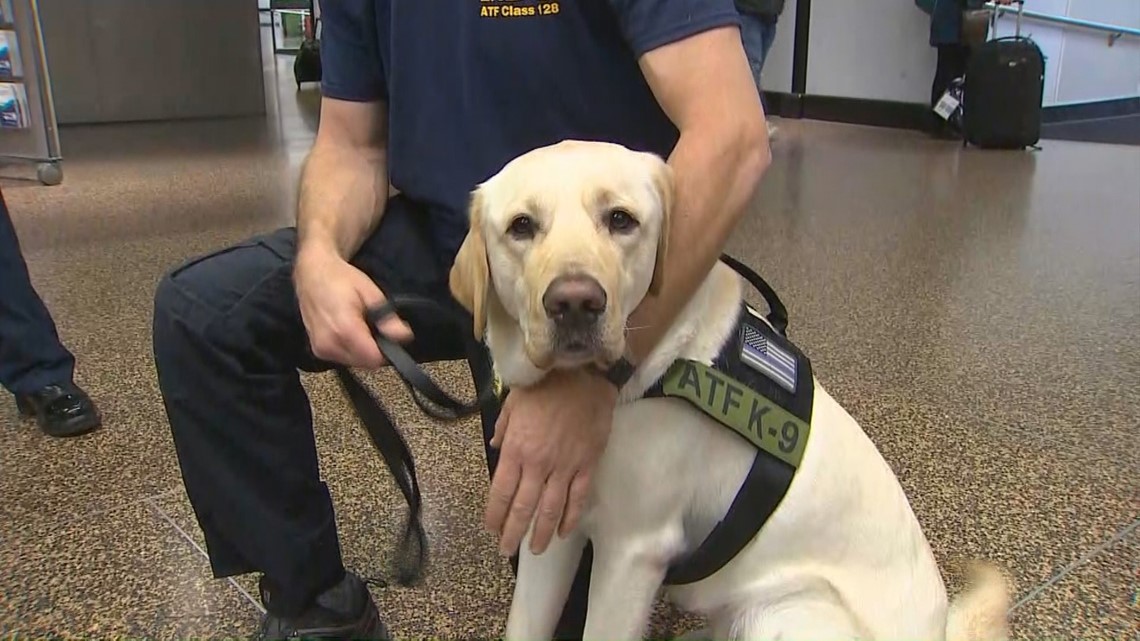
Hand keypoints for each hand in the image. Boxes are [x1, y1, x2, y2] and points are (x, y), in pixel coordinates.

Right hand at [294, 245, 412, 367]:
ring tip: (361, 326)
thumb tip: (404, 336)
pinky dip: (350, 349)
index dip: (387, 350)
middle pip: (365, 363)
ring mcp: (321, 348)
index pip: (374, 359)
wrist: (312, 273)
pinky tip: (349, 331)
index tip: (391, 337)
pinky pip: (342, 358)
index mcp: (344, 329)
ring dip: (363, 350)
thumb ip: (386, 318)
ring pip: (355, 362)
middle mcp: (329, 343)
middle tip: (375, 327)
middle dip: (375, 349)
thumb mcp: (370, 292)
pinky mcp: (317, 350)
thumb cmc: (340, 278)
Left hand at [485, 368, 617, 556]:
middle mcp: (538, 464)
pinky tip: (563, 531)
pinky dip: (570, 517)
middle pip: (524, 507)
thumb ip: (503, 427)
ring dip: (541, 533)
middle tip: (507, 550)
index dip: (495, 514)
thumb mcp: (513, 402)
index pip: (501, 492)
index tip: (491, 529)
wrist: (583, 375)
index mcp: (516, 449)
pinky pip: (578, 497)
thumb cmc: (545, 386)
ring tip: (536, 549)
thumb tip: (495, 445)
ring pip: (551, 509)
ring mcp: (564, 467)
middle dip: (513, 532)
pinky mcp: (586, 465)